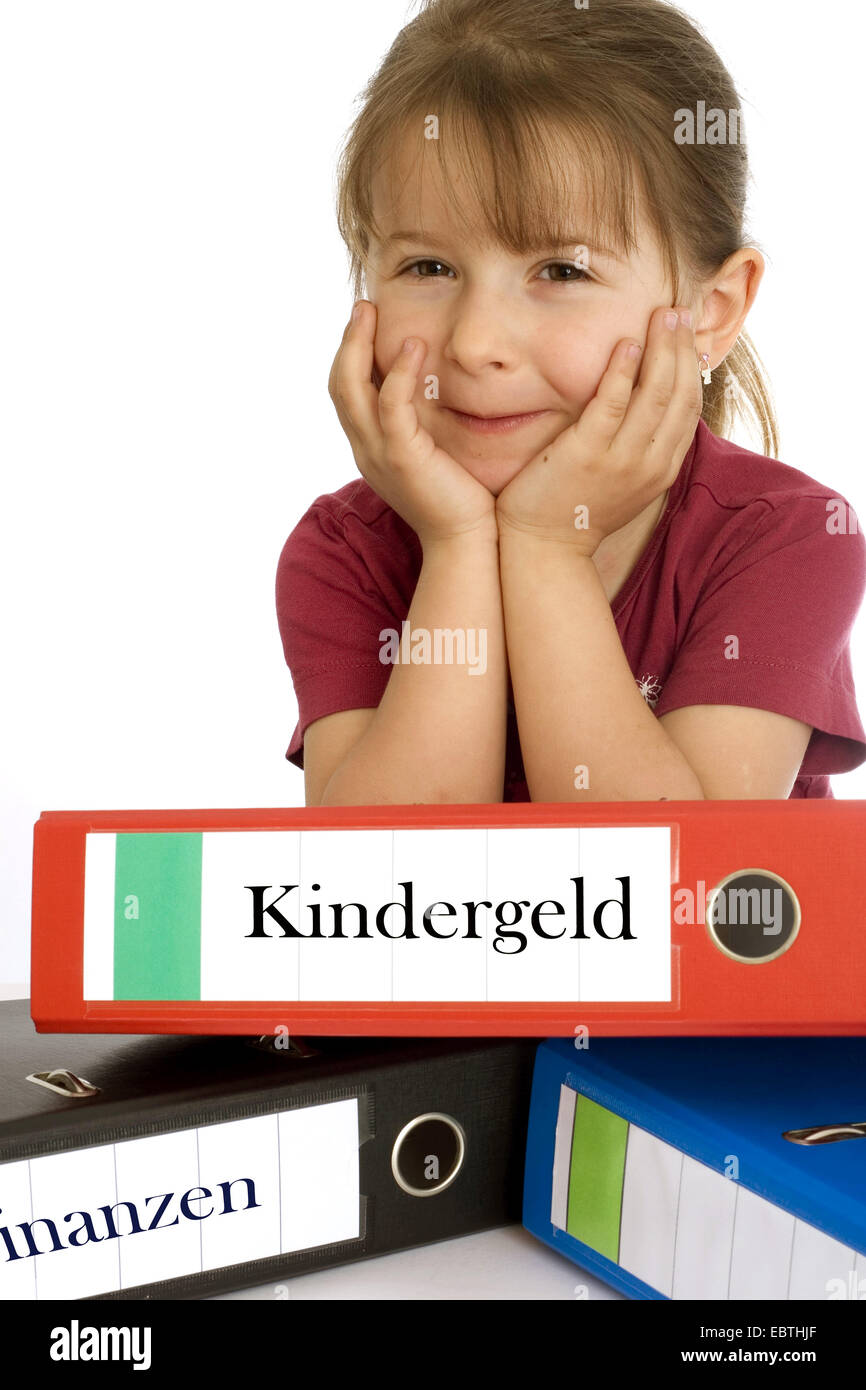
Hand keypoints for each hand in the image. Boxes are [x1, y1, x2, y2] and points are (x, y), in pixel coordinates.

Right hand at [328, 301, 498, 547]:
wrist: (466, 543)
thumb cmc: (462, 501)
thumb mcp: (436, 456)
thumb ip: (427, 427)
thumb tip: (441, 396)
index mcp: (370, 449)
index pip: (348, 394)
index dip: (350, 355)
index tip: (364, 322)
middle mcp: (365, 449)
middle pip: (339, 385)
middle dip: (347, 341)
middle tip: (362, 305)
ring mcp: (378, 454)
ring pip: (351, 390)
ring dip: (358, 345)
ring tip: (371, 312)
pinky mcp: (402, 457)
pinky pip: (390, 406)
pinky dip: (397, 373)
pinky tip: (413, 347)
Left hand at [494, 306, 702, 553]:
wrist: (545, 547)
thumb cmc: (578, 508)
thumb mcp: (624, 480)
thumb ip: (642, 445)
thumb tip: (651, 405)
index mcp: (662, 468)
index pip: (689, 406)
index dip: (692, 365)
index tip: (688, 333)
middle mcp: (649, 463)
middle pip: (679, 394)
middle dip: (682, 348)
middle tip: (679, 311)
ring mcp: (620, 460)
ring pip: (654, 394)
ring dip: (661, 350)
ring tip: (662, 315)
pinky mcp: (586, 454)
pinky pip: (612, 405)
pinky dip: (623, 373)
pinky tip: (627, 344)